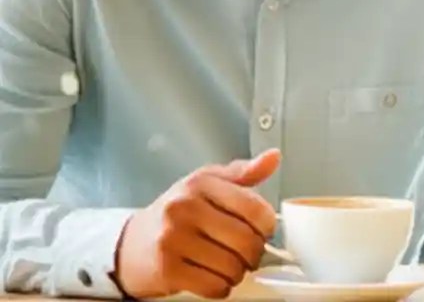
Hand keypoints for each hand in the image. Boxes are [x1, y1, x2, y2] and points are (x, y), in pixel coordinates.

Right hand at [114, 149, 280, 298]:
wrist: (130, 243)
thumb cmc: (175, 213)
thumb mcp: (206, 184)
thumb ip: (243, 173)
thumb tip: (273, 157)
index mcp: (200, 184)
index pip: (253, 208)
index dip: (267, 226)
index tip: (264, 231)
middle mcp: (184, 208)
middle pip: (245, 241)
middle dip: (255, 252)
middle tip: (249, 252)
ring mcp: (172, 240)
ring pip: (232, 266)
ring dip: (238, 271)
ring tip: (230, 264)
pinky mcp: (166, 270)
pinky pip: (214, 286)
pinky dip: (222, 286)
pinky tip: (214, 276)